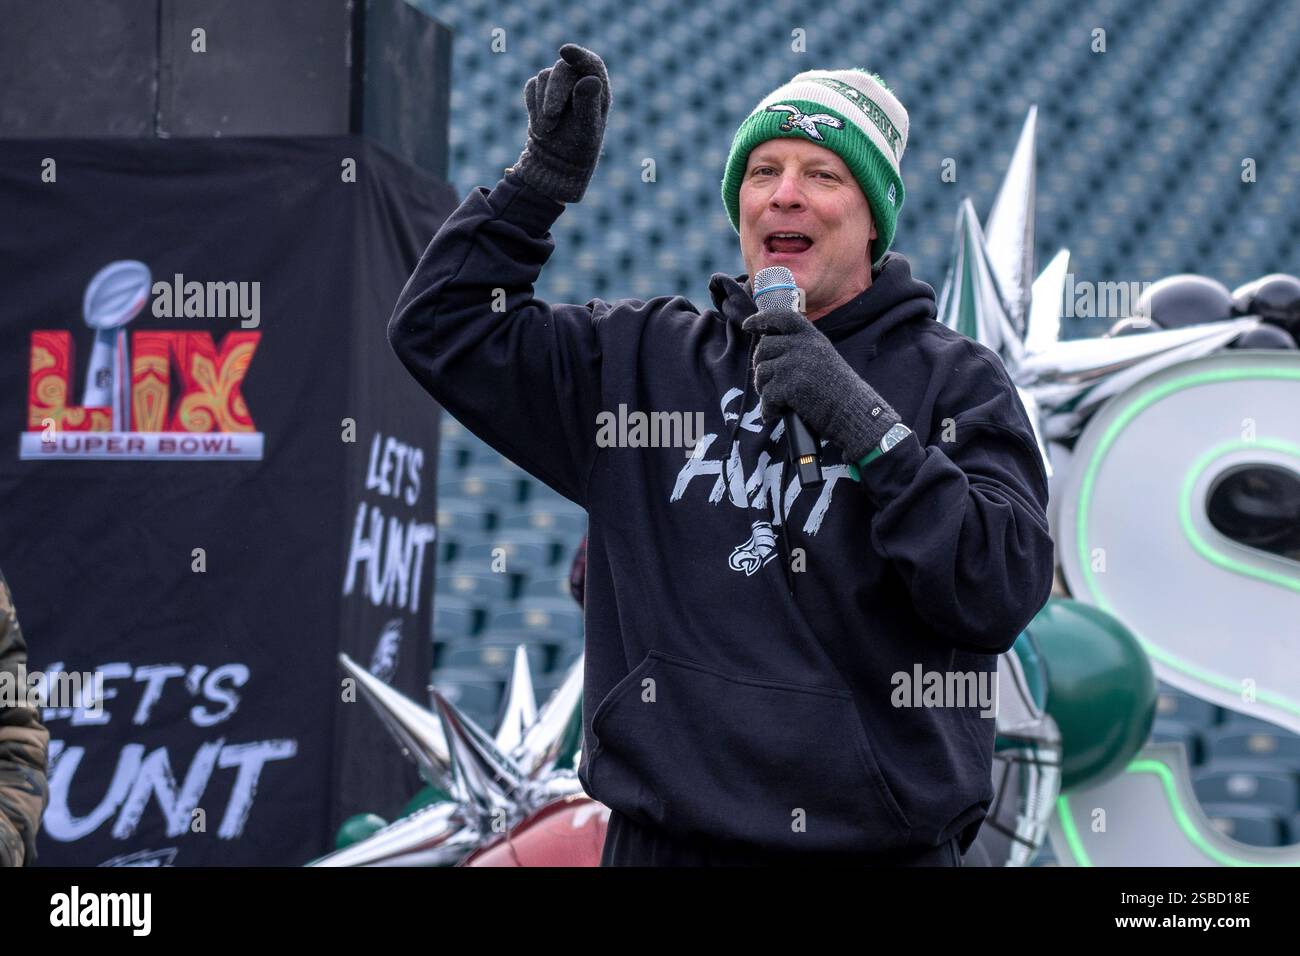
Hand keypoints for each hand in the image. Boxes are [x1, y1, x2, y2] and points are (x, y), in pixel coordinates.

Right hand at [510, 44, 611, 203]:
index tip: (565, 51)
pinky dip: (532, 107)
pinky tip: (542, 125)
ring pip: (543, 77)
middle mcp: (579, 80)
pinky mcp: (539, 90)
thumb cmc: (578, 148)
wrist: (555, 163)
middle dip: (554, 92)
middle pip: (562, 69)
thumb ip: (588, 104)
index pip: (591, 64)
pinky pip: (530, 88)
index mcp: (598, 88)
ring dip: (542, 106)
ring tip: (548, 131)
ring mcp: (558, 83)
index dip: (579, 56)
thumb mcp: (585, 130)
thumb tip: (589, 80)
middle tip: (551, 116)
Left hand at [742, 306, 901, 462]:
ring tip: (776, 400)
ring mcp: (794, 365)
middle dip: (760, 366)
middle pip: (763, 348)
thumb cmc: (838, 389)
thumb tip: (766, 348)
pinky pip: (766, 396)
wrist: (852, 411)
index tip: (748, 326)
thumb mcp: (823, 356)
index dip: (761, 319)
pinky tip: (775, 414)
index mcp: (811, 336)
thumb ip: (800, 348)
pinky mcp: (789, 386)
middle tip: (767, 383)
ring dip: (763, 389)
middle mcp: (803, 346)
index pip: (781, 317)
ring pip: (761, 373)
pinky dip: (768, 409)